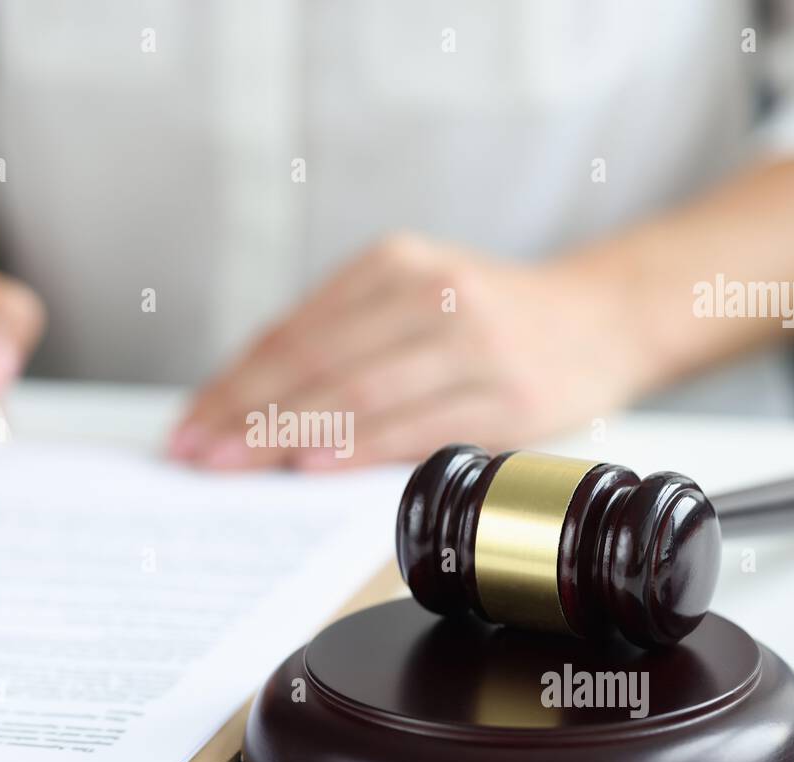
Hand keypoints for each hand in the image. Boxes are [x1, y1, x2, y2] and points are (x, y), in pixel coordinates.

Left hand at [169, 233, 650, 469]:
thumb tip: (254, 408)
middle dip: (242, 413)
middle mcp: (428, 292)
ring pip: (356, 390)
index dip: (231, 384)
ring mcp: (470, 342)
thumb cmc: (492, 319)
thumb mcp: (417, 299)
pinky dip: (361, 445)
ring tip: (233, 465)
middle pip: (313, 360)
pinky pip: (418, 424)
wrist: (604, 318)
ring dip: (285, 434)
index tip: (188, 425)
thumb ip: (347, 340)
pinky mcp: (507, 393)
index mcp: (394, 264)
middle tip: (194, 454)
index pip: (291, 332)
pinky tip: (316, 464)